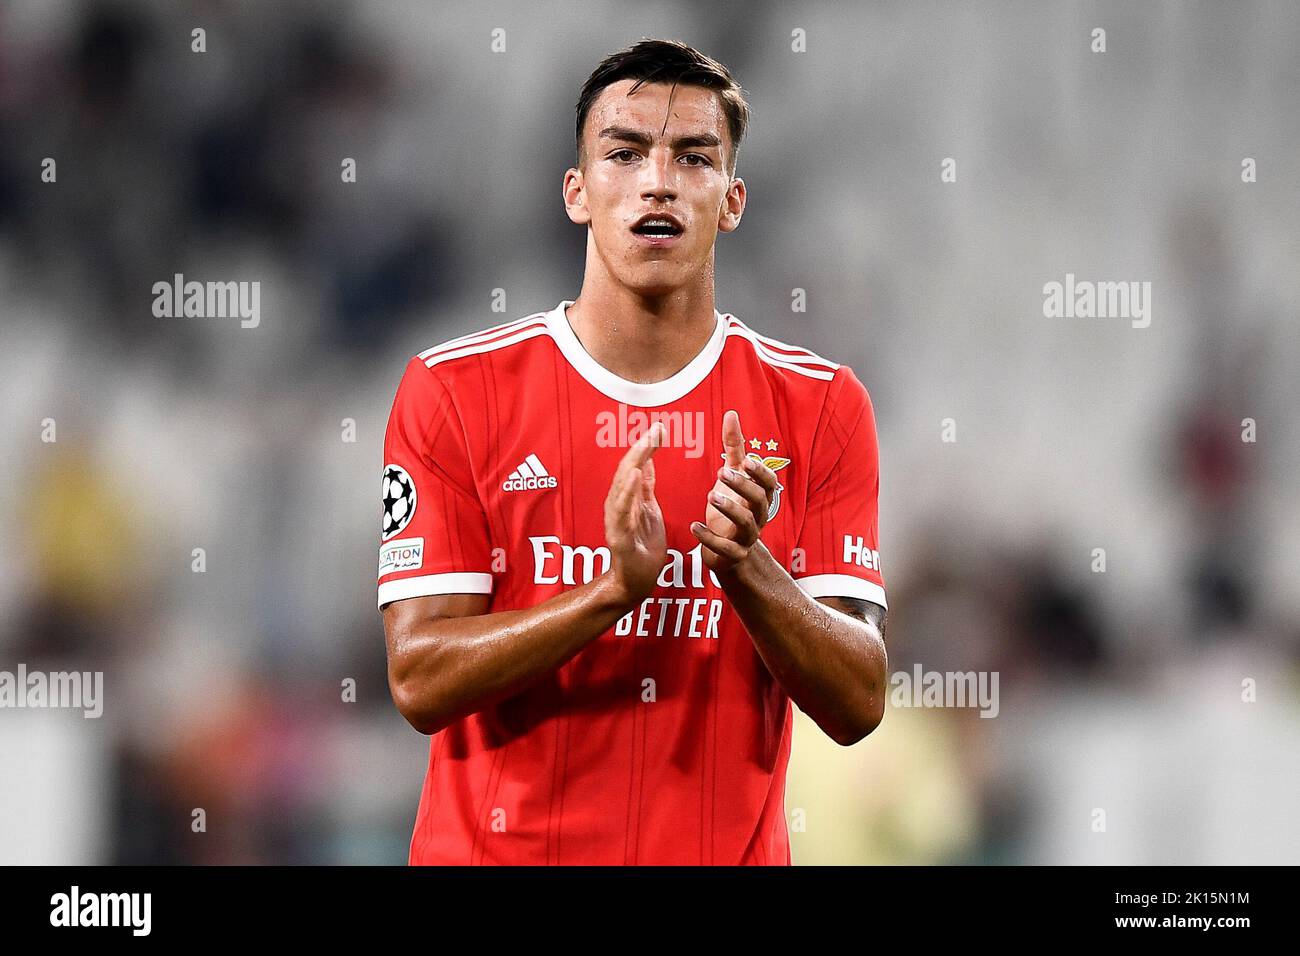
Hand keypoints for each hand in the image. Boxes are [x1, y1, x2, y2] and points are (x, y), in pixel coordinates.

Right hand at [604, 422, 667, 603]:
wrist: (634, 582)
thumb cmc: (641, 548)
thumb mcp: (648, 510)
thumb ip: (645, 487)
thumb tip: (645, 460)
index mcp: (627, 498)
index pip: (635, 465)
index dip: (646, 446)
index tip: (660, 427)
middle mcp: (618, 505)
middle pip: (627, 469)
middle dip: (641, 447)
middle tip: (656, 428)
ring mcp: (616, 519)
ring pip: (622, 485)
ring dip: (634, 462)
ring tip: (646, 443)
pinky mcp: (618, 536)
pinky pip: (621, 510)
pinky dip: (627, 491)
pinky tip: (635, 474)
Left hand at [691, 410, 778, 572]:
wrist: (729, 554)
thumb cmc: (732, 509)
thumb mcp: (732, 477)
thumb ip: (734, 447)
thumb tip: (731, 414)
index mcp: (759, 497)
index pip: (769, 484)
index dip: (760, 473)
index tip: (747, 460)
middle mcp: (758, 517)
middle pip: (759, 501)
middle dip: (743, 486)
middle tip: (722, 473)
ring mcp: (747, 538)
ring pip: (746, 524)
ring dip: (730, 509)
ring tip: (710, 495)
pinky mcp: (733, 555)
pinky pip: (725, 548)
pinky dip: (710, 538)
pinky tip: (694, 526)